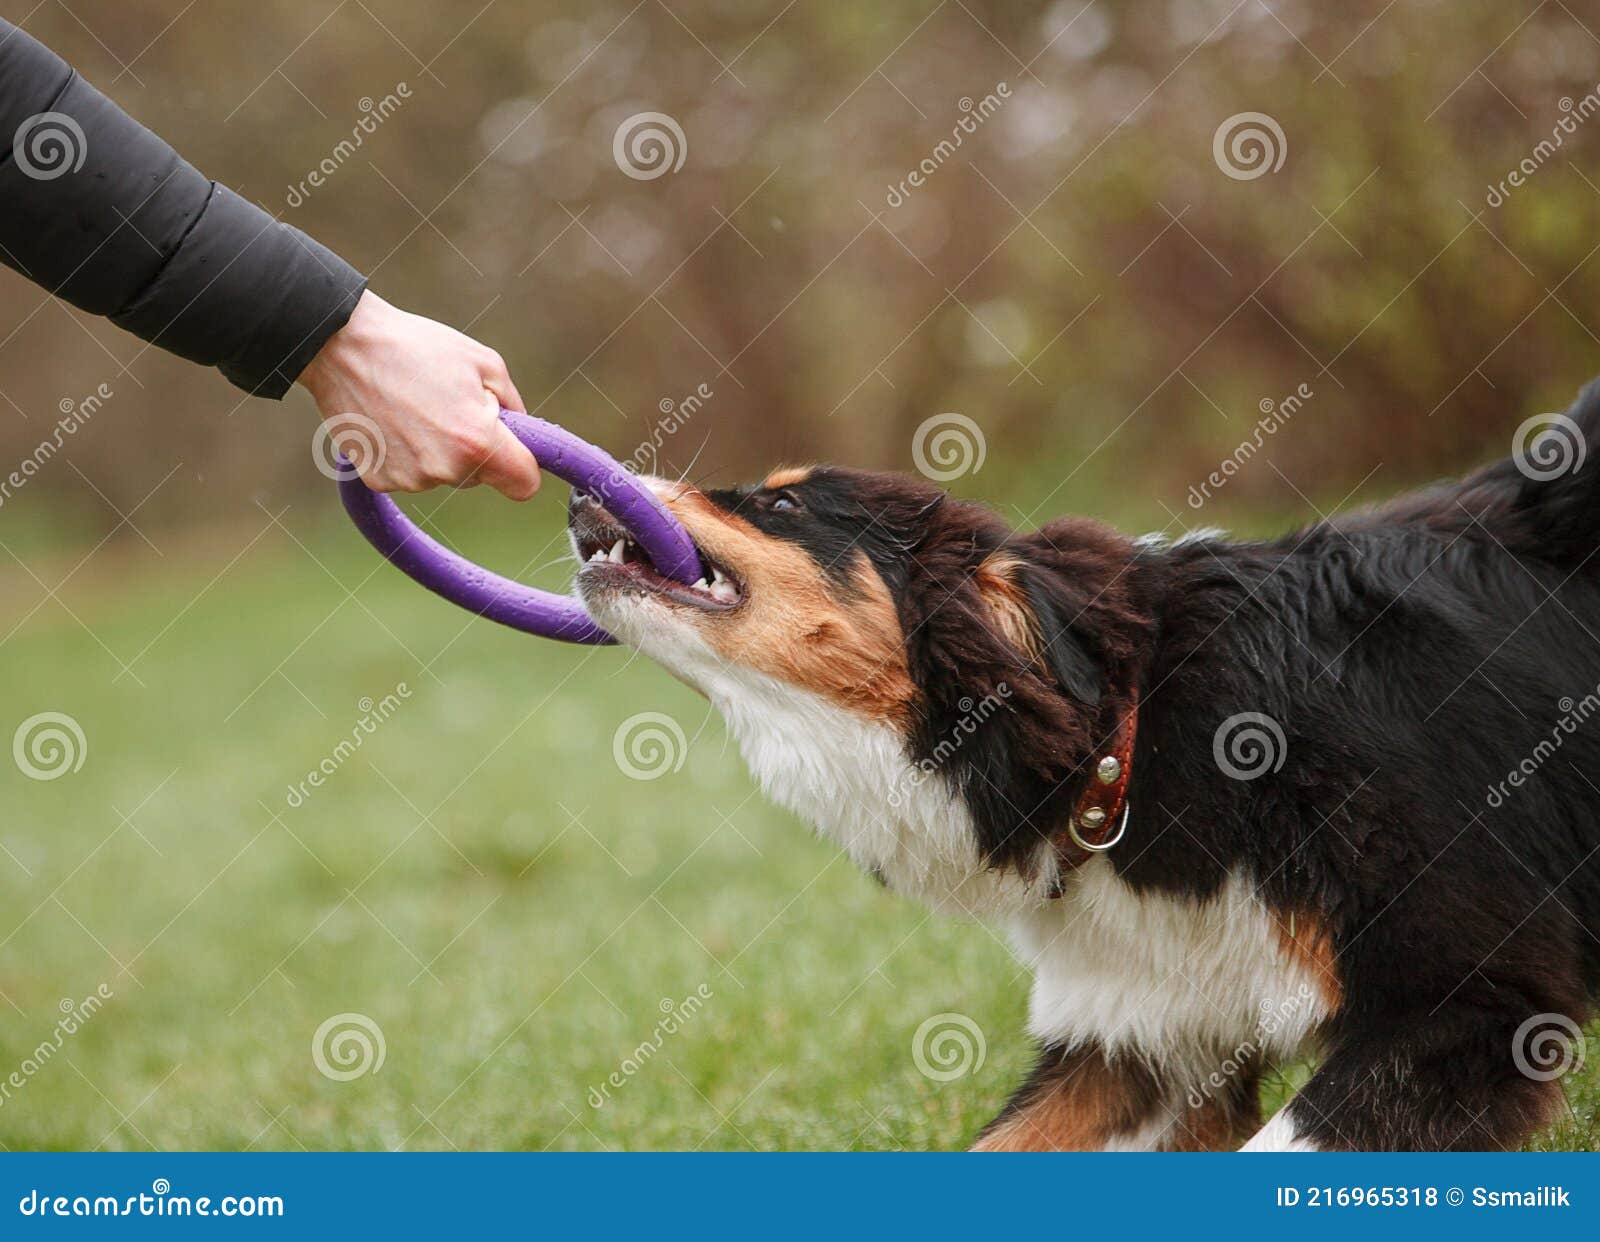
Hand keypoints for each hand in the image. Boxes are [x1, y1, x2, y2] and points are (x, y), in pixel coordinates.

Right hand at [296, 290, 539, 498]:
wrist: (342, 344)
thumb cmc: (417, 346)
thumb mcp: (485, 362)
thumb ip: (514, 405)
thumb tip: (521, 432)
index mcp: (478, 442)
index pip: (524, 484)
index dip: (523, 467)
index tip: (514, 451)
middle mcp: (445, 470)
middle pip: (482, 476)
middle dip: (476, 447)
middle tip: (449, 406)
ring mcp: (410, 479)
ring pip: (444, 475)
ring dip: (439, 450)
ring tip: (414, 407)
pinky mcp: (379, 481)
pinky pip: (410, 474)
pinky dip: (406, 454)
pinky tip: (391, 420)